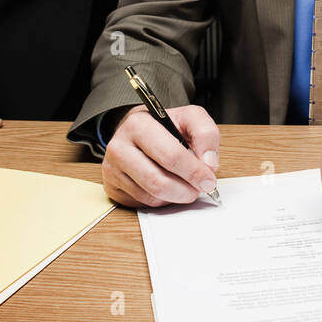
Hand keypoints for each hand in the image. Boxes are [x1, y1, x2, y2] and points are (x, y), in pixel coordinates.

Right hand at [102, 104, 220, 208]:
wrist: (137, 130)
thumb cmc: (164, 126)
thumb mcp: (189, 118)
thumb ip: (206, 134)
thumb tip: (209, 164)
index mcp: (138, 124)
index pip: (170, 156)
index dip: (194, 172)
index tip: (209, 180)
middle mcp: (119, 147)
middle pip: (158, 181)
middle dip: (186, 190)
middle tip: (200, 188)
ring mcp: (112, 169)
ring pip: (151, 196)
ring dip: (176, 196)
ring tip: (186, 186)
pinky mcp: (112, 186)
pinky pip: (142, 203)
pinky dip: (162, 200)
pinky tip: (169, 188)